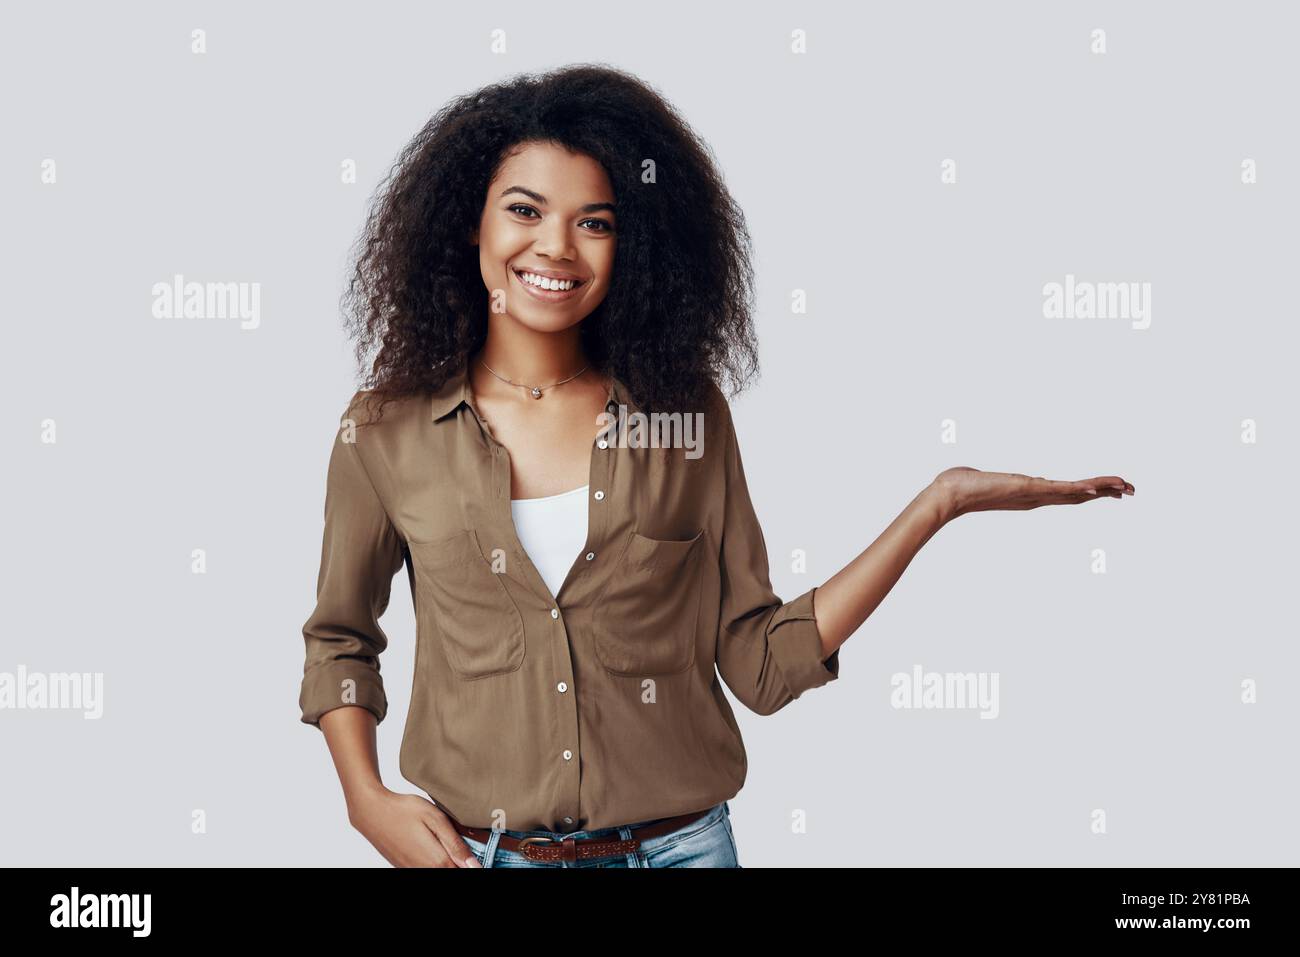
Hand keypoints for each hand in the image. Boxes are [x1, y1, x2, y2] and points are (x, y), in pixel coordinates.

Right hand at [348, 786, 482, 867]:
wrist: (371, 812)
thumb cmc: (404, 809)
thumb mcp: (435, 819)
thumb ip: (455, 844)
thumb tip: (473, 865)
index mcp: (436, 860)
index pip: (463, 871)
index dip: (474, 866)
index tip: (484, 860)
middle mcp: (423, 870)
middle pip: (451, 872)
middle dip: (462, 864)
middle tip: (465, 850)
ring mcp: (412, 870)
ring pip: (439, 872)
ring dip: (449, 863)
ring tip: (452, 848)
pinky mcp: (403, 868)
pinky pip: (425, 870)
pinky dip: (436, 864)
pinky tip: (436, 850)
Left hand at [929, 466, 1133, 522]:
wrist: (949, 494)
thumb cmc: (959, 486)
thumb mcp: (982, 479)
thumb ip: (983, 478)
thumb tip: (970, 474)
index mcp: (1030, 494)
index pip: (1068, 493)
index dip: (1091, 491)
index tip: (1111, 490)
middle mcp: (1036, 497)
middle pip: (1079, 496)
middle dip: (1106, 492)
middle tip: (1132, 490)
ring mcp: (1034, 495)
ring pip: (1076, 493)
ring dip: (1102, 489)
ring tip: (1126, 487)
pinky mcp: (1027, 490)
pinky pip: (1060, 489)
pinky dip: (1080, 489)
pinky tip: (1097, 489)